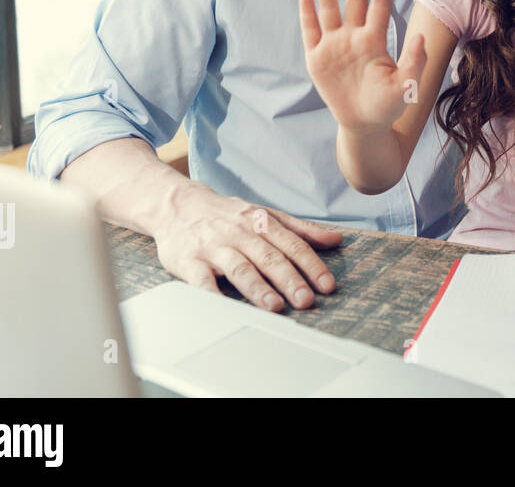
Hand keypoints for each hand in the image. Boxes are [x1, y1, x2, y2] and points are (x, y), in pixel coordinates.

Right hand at [154, 181, 342, 311]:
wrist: (178, 205)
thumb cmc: (228, 215)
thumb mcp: (266, 215)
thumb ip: (301, 229)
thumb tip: (336, 239)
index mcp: (261, 223)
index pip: (292, 244)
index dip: (311, 265)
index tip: (327, 285)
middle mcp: (240, 233)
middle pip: (269, 257)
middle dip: (290, 279)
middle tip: (306, 300)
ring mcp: (214, 247)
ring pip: (239, 267)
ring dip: (258, 287)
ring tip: (275, 306)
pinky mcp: (189, 261)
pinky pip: (201, 280)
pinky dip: (212, 295)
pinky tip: (224, 309)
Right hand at [298, 0, 426, 132]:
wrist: (364, 125)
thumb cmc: (388, 105)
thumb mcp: (405, 87)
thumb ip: (414, 62)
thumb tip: (421, 38)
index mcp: (375, 40)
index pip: (378, 5)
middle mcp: (354, 37)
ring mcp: (334, 45)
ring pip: (329, 9)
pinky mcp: (317, 58)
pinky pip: (311, 30)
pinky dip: (307, 12)